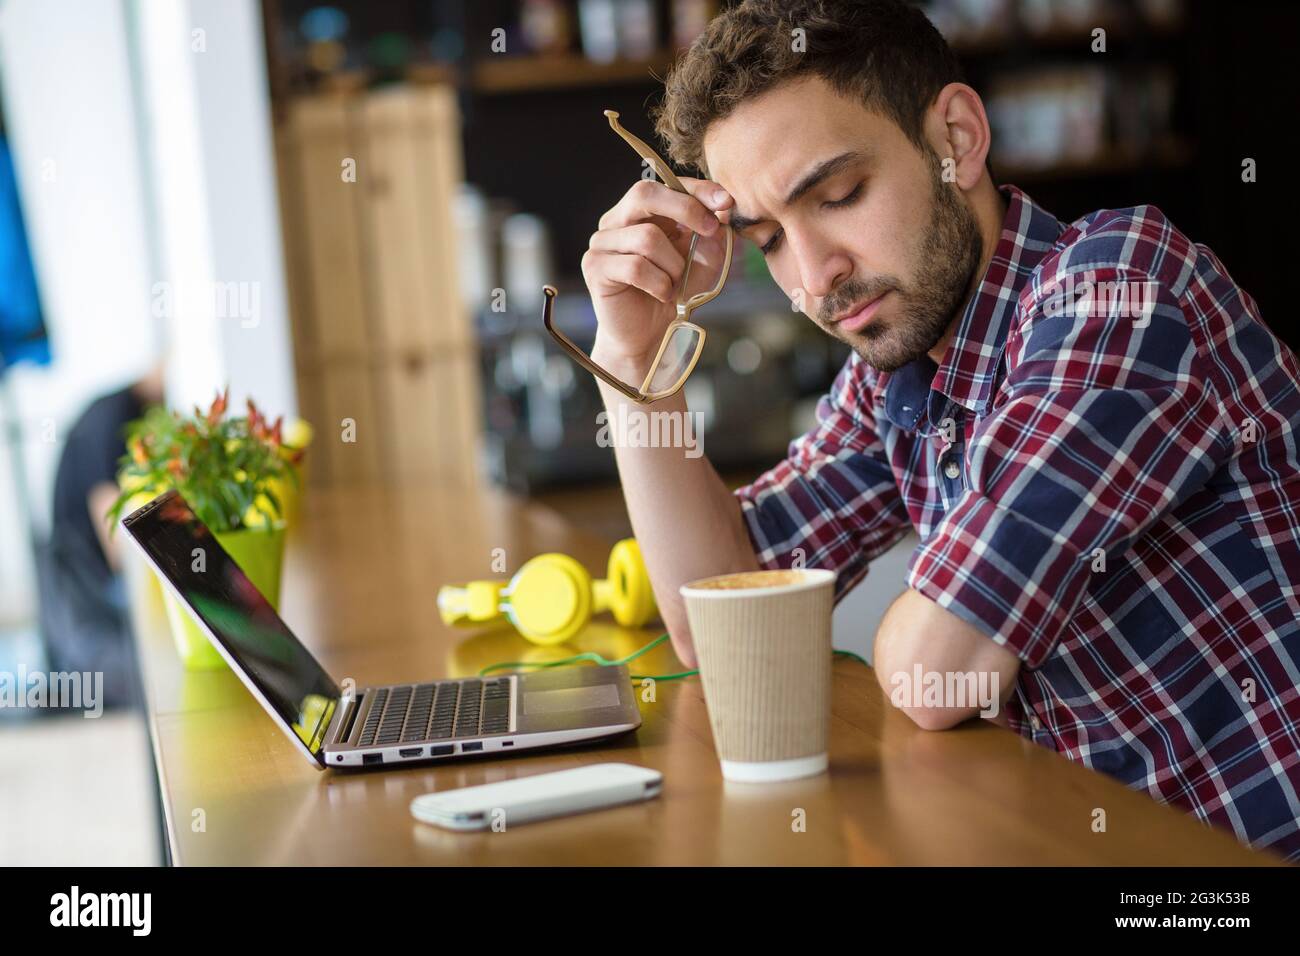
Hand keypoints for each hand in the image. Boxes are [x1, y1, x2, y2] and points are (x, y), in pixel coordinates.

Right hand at [582, 176, 732, 371]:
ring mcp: (602, 242)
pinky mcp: (595, 267)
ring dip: (673, 265)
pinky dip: (659, 283)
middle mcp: (617, 220)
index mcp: (642, 212)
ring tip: (674, 284)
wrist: (648, 336)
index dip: (698, 189)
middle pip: (645, 194)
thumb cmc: (672, 294)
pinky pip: (635, 266)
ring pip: (647, 237)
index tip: (727, 201)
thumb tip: (720, 216)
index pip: (667, 185)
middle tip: (710, 231)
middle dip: (685, 209)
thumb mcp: (702, 264)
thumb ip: (712, 239)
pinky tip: (661, 294)